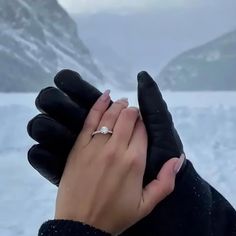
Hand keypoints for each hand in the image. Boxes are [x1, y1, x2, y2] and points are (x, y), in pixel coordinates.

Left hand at [55, 91, 182, 234]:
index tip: (142, 123)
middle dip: (133, 111)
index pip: (143, 130)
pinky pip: (90, 120)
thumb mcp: (146, 204)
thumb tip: (178, 158)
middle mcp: (117, 149)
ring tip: (122, 102)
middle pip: (128, 118)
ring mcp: (96, 146)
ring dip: (119, 105)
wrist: (80, 224)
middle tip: (133, 112)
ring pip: (111, 115)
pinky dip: (98, 105)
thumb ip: (165, 181)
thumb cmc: (115, 215)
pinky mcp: (79, 146)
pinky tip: (105, 95)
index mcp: (135, 161)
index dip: (144, 123)